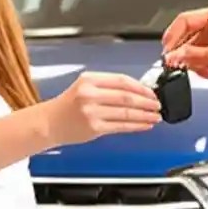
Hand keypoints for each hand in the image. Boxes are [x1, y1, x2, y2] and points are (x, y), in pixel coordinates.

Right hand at [40, 72, 162, 144]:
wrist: (49, 123)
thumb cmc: (68, 105)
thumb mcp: (84, 86)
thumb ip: (108, 87)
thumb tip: (138, 91)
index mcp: (89, 80)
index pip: (122, 81)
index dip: (141, 87)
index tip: (152, 92)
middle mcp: (90, 94)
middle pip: (126, 96)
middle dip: (147, 101)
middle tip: (158, 104)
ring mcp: (92, 112)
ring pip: (126, 112)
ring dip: (145, 115)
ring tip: (156, 116)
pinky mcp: (94, 128)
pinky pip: (121, 126)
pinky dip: (136, 126)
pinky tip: (145, 125)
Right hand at [161, 3, 207, 80]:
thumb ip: (193, 55)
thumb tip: (174, 56)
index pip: (185, 20)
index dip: (172, 36)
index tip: (166, 52)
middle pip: (192, 32)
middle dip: (185, 51)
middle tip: (178, 65)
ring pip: (200, 43)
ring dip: (197, 59)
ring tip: (200, 71)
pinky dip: (206, 60)